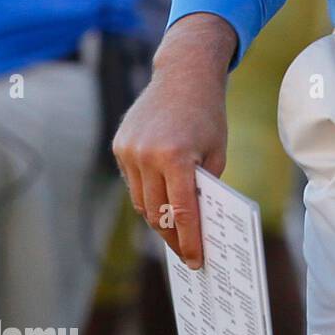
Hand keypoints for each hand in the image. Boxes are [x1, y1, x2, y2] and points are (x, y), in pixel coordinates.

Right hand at [113, 18, 231, 268]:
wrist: (184, 74)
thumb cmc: (207, 113)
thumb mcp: (215, 151)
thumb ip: (205, 186)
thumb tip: (195, 222)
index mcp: (175, 156)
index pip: (181, 212)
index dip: (189, 240)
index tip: (195, 260)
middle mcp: (146, 155)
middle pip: (156, 212)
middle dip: (172, 235)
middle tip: (185, 249)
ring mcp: (129, 150)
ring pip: (141, 201)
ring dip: (157, 216)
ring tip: (174, 229)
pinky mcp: (120, 146)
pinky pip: (133, 182)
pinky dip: (147, 192)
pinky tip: (161, 198)